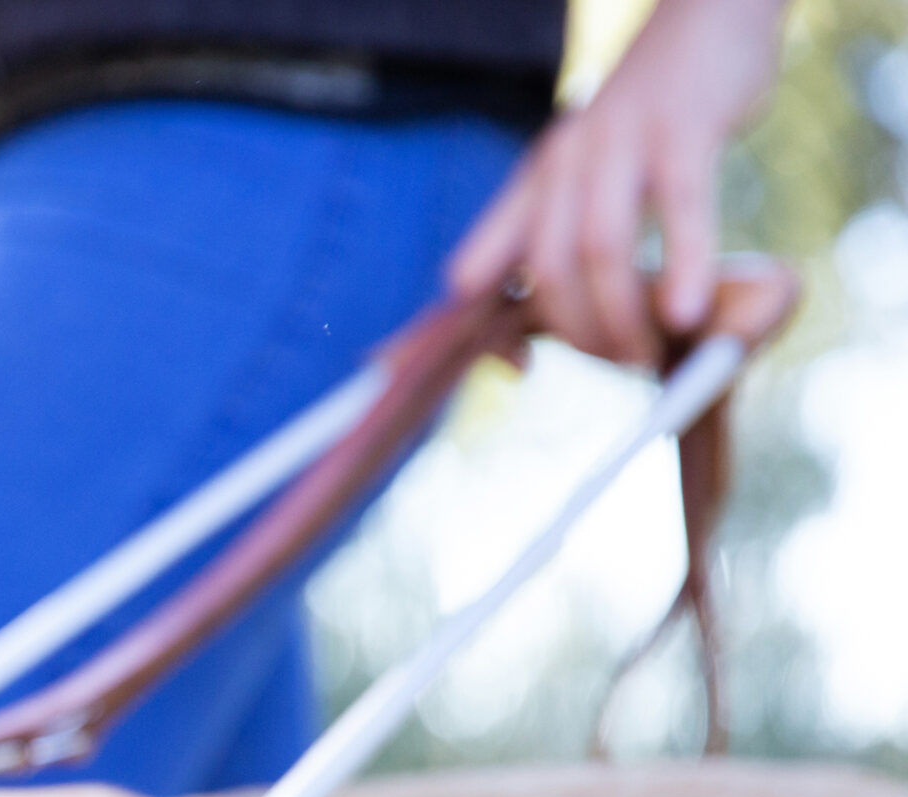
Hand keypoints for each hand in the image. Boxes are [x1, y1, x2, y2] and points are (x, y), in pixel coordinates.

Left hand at [447, 0, 787, 364]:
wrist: (707, 16)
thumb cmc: (651, 116)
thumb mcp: (586, 174)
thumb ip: (564, 242)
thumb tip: (541, 337)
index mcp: (535, 183)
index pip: (480, 265)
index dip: (483, 326)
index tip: (518, 370)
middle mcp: (564, 162)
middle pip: (546, 267)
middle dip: (578, 330)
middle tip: (621, 364)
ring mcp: (621, 142)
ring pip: (600, 246)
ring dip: (620, 314)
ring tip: (649, 354)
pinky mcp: (684, 129)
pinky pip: (682, 208)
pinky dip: (684, 268)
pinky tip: (686, 314)